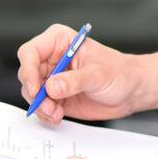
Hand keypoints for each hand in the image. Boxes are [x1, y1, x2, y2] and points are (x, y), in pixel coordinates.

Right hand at [17, 24, 145, 126]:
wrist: (131, 91)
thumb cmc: (120, 73)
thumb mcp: (98, 74)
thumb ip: (74, 81)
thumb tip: (52, 87)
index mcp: (59, 42)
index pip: (30, 52)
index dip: (28, 70)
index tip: (37, 88)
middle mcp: (51, 59)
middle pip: (27, 74)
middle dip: (35, 93)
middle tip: (49, 105)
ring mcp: (52, 78)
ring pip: (31, 93)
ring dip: (41, 106)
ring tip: (56, 113)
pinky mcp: (55, 96)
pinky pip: (40, 106)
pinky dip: (45, 114)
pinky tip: (58, 116)